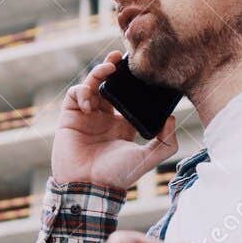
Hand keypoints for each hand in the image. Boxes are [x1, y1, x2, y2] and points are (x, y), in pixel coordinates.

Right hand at [50, 49, 177, 190]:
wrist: (87, 187)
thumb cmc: (117, 176)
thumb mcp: (147, 159)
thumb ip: (165, 142)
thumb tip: (172, 118)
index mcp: (123, 125)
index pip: (128, 96)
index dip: (132, 82)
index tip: (140, 68)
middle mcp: (105, 117)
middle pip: (109, 85)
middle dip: (113, 68)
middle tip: (120, 56)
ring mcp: (87, 116)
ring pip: (91, 84)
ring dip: (98, 73)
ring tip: (108, 69)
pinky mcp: (70, 117)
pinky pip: (75, 94)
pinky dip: (82, 91)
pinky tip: (89, 101)